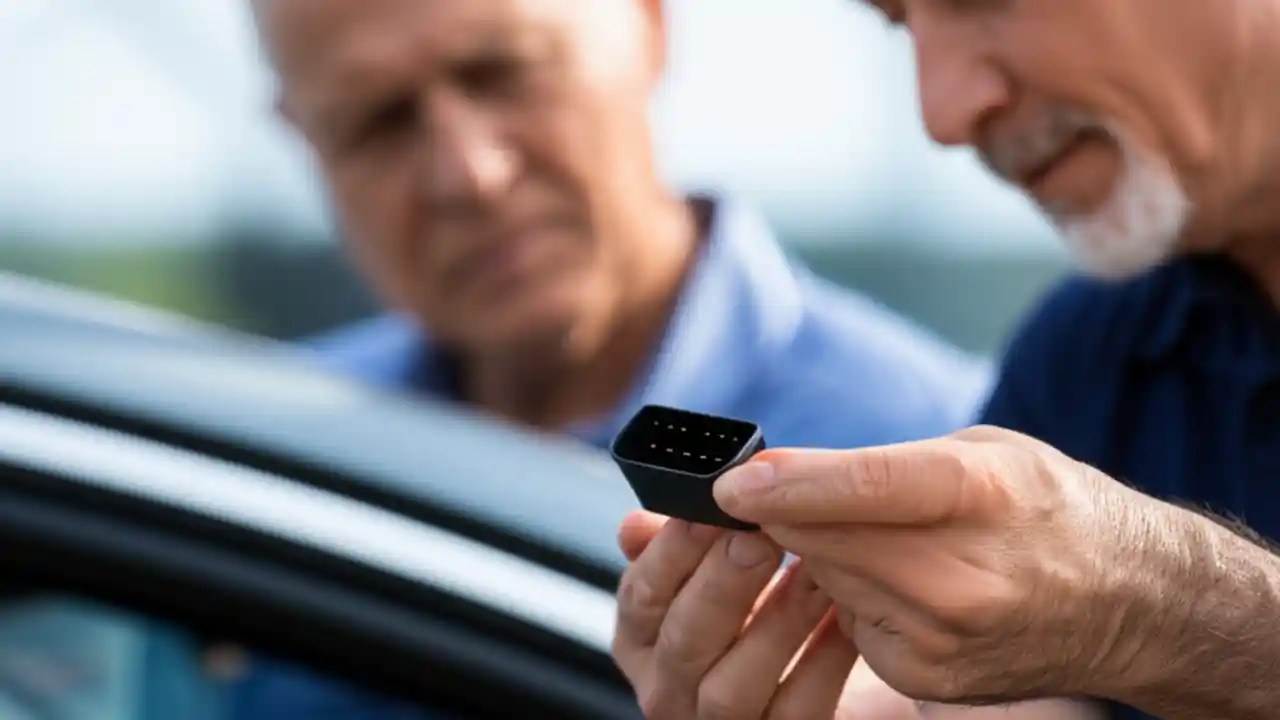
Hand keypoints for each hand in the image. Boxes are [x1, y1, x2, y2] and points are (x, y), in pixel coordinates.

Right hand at [612, 511, 860, 718]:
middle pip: (681, 643)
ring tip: (814, 568)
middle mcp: (669, 691)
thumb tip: (636, 523)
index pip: (640, 597)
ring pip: (731, 686)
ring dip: (776, 621)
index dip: (670, 551)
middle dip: (719, 585)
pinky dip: (823, 660)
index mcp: (642, 641)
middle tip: (758, 536)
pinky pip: (798, 708)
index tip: (709, 505)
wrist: (816, 674)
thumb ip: (678, 544)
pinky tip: (846, 615)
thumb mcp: (713, 571)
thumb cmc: (756, 611)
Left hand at [712, 426, 1150, 704]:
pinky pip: (850, 618)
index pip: (861, 486)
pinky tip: (892, 576)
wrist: (1130, 602)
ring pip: (828, 579)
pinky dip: (852, 592)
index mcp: (980, 494)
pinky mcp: (926, 673)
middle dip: (783, 512)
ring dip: (819, 551)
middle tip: (758, 491)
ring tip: (867, 531)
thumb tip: (774, 477)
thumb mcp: (980, 453)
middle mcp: (962, 574)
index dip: (786, 484)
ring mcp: (944, 635)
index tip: (729, 484)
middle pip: (825, 539)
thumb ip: (879, 463)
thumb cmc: (1046, 507)